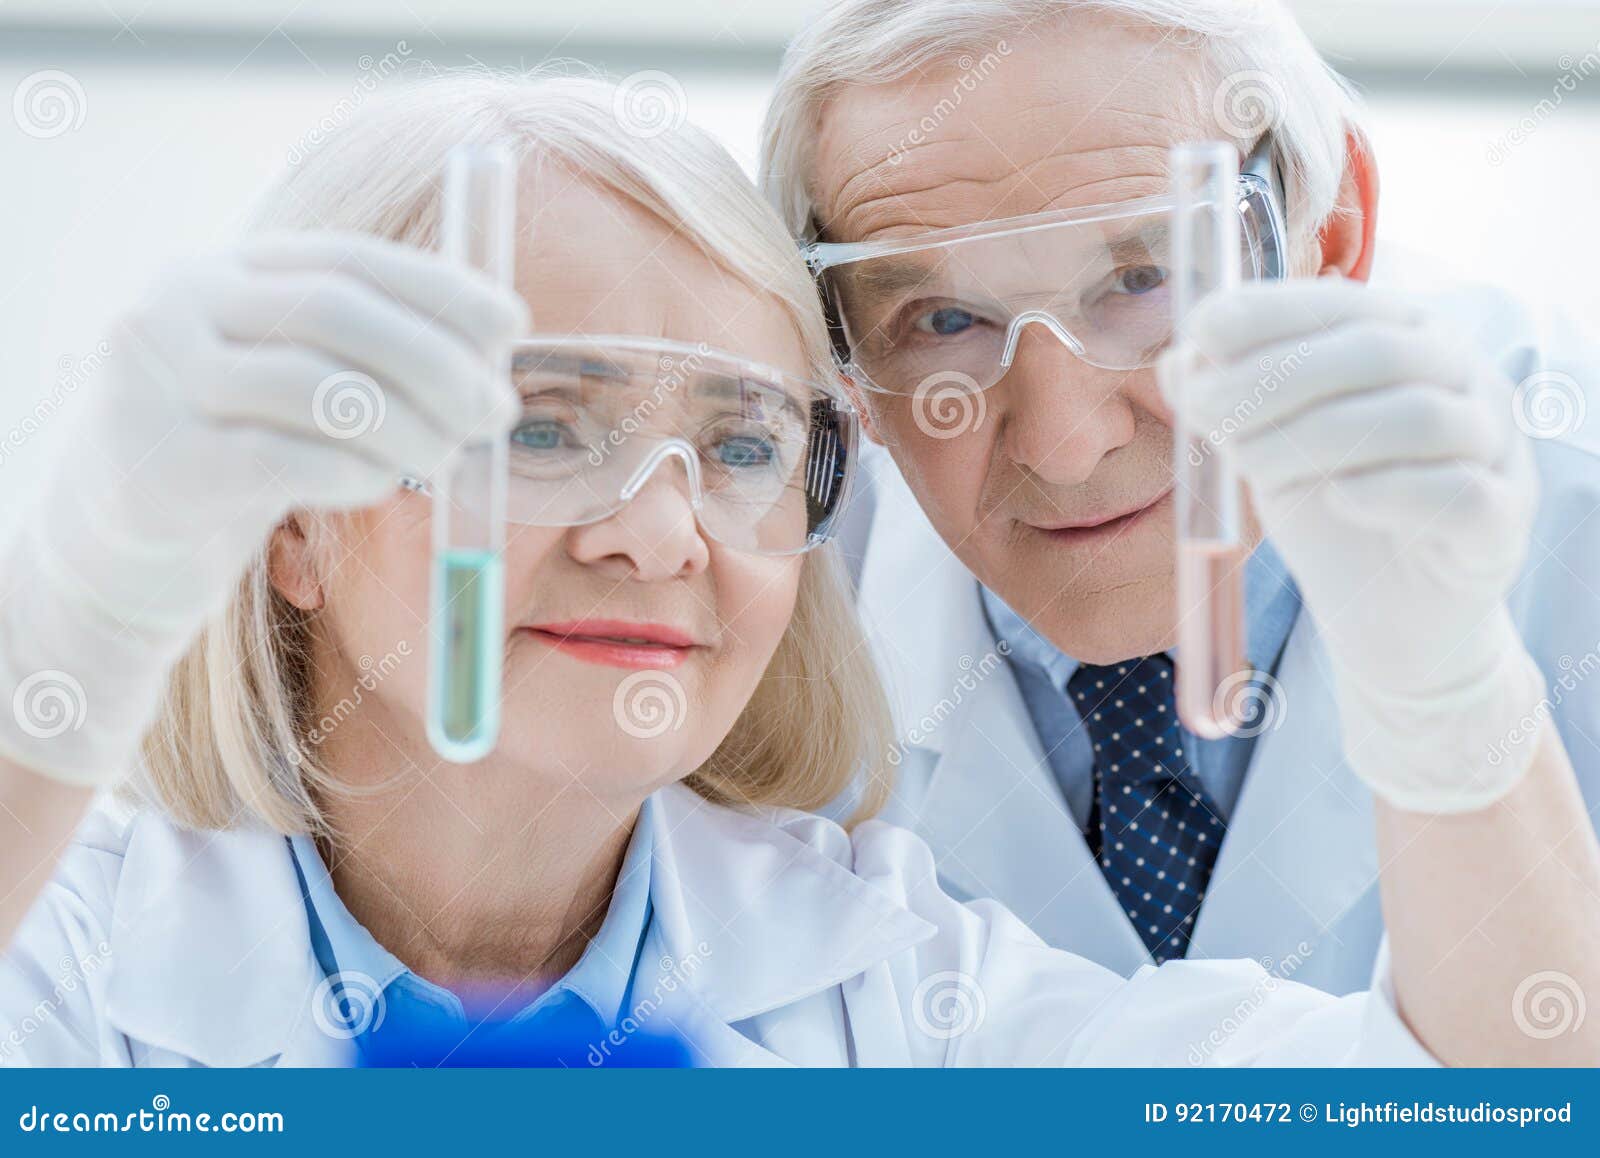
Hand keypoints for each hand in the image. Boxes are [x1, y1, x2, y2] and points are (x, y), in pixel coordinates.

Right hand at [0, 231, 526, 785]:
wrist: (111, 545)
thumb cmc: (232, 451)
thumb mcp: (286, 380)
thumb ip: (363, 349)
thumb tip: (493, 346)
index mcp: (222, 272)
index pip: (349, 258)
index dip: (441, 290)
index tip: (513, 327)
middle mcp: (179, 307)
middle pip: (337, 311)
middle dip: (439, 361)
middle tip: (497, 410)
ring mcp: (159, 383)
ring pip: (317, 386)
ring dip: (409, 424)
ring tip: (445, 456)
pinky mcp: (163, 466)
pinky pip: (286, 461)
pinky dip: (356, 472)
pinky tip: (381, 485)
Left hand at [1160, 278, 1546, 811]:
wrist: (1393, 615)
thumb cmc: (1332, 511)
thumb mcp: (1265, 447)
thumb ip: (1226, 403)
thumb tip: (1177, 360)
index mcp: (1407, 339)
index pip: (1343, 302)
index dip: (1269, 313)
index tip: (1202, 332)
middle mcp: (1465, 378)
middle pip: (1380, 350)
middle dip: (1276, 376)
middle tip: (1205, 412)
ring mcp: (1496, 447)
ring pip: (1419, 415)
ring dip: (1316, 436)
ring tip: (1251, 465)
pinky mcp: (1504, 521)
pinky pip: (1460, 491)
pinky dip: (1389, 490)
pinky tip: (1339, 500)